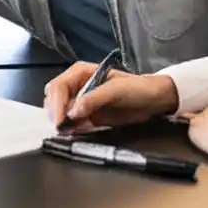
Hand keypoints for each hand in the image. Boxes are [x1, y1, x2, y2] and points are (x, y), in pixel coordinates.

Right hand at [43, 61, 178, 131]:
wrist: (154, 100)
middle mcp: (76, 85)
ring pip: (59, 111)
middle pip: (53, 98)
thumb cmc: (136, 89)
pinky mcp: (86, 116)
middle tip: (62, 128)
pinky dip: (69, 129)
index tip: (60, 121)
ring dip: (60, 122)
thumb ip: (93, 99)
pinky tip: (73, 133)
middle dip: (55, 112)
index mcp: (80, 73)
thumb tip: (73, 112)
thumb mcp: (116, 91)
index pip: (58, 87)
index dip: (57, 104)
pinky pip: (70, 123)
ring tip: (68, 131)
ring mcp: (80, 101)